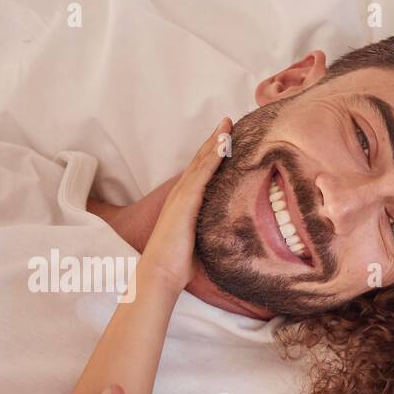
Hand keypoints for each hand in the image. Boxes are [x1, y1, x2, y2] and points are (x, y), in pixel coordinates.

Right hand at [135, 118, 231, 295]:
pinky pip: (202, 173)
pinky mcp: (186, 201)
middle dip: (215, 140)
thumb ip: (212, 231)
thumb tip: (232, 237)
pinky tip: (223, 144)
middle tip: (229, 121)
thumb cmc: (179, 263)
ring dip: (215, 141)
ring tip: (228, 123)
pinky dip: (213, 157)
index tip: (226, 138)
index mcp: (186, 202)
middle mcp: (183, 194)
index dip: (213, 154)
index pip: (202, 172)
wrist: (160, 272)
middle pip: (201, 160)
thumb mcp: (201, 242)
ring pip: (202, 162)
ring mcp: (183, 196)